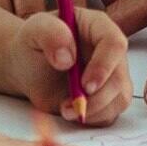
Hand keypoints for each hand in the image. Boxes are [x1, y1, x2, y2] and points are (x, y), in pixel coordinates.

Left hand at [4, 4, 133, 125]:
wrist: (27, 67)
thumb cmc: (32, 45)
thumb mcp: (33, 31)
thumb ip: (49, 34)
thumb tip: (67, 58)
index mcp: (97, 27)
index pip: (115, 44)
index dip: (104, 66)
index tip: (85, 85)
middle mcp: (110, 51)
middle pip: (119, 76)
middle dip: (97, 97)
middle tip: (69, 106)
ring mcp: (112, 74)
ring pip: (119, 97)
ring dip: (93, 110)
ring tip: (64, 109)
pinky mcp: (108, 96)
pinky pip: (111, 112)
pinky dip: (92, 118)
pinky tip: (71, 112)